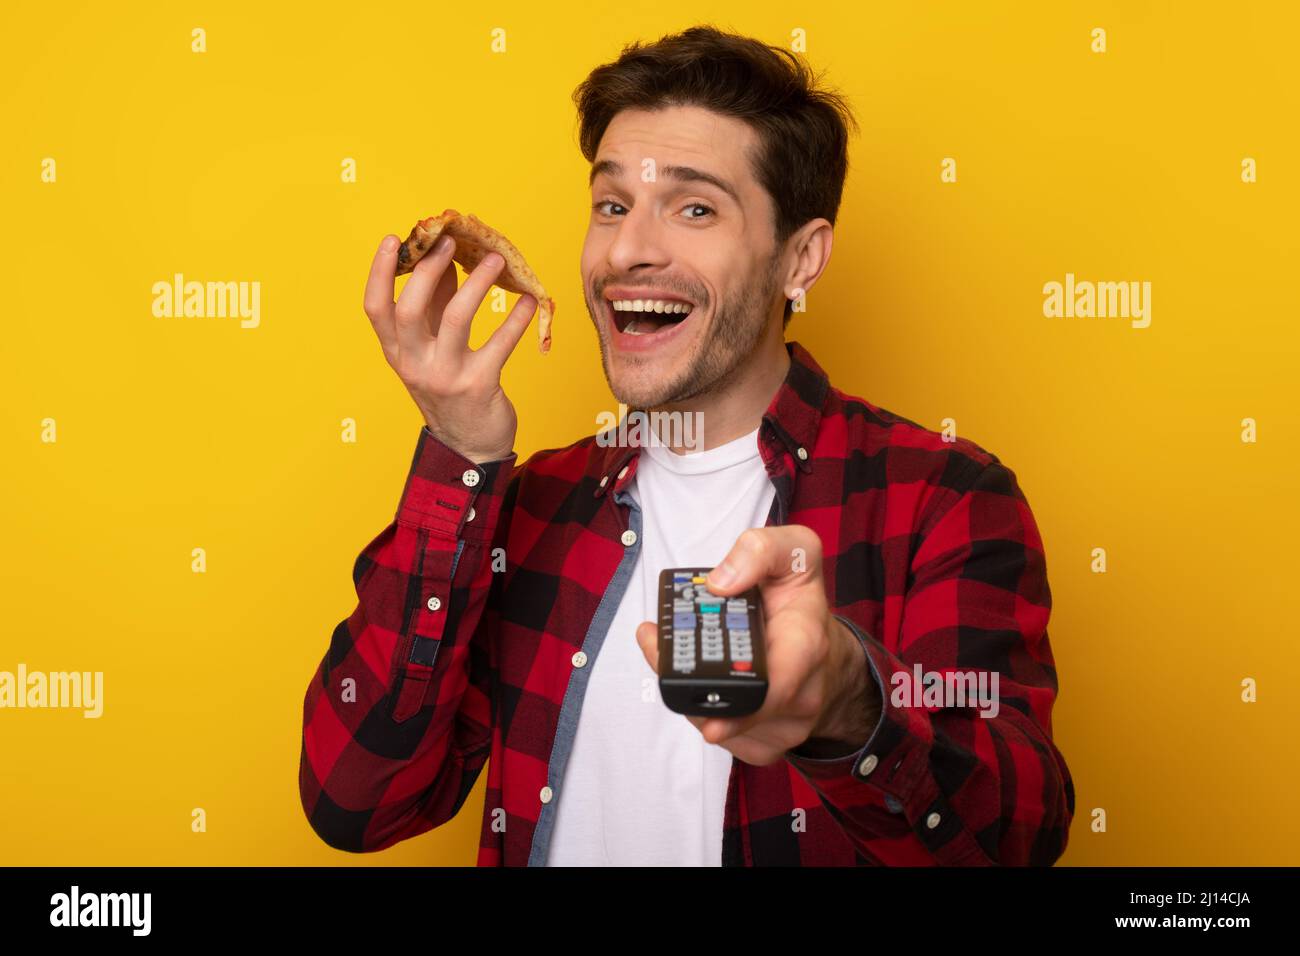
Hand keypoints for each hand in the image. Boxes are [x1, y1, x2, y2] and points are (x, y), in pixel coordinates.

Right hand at [363, 234, 538, 462]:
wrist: (469, 446)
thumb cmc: (451, 387)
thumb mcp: (433, 348)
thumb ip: (436, 305)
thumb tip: (444, 258)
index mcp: (397, 352)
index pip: (375, 308)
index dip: (380, 272)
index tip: (394, 238)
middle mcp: (414, 364)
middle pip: (410, 308)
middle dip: (430, 268)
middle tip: (452, 241)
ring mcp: (445, 376)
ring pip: (456, 319)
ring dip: (478, 283)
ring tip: (498, 260)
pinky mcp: (478, 386)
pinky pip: (500, 343)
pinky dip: (517, 318)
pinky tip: (530, 300)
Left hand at [635, 525, 878, 765]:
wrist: (828, 654)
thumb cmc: (802, 604)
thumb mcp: (796, 552)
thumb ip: (760, 551)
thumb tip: (719, 582)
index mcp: (807, 646)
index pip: (778, 687)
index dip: (744, 710)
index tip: (712, 722)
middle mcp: (802, 694)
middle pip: (734, 711)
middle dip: (690, 687)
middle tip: (659, 645)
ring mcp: (786, 726)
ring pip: (720, 726)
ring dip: (690, 695)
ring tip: (676, 653)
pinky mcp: (768, 744)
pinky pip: (724, 738)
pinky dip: (702, 710)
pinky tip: (699, 681)